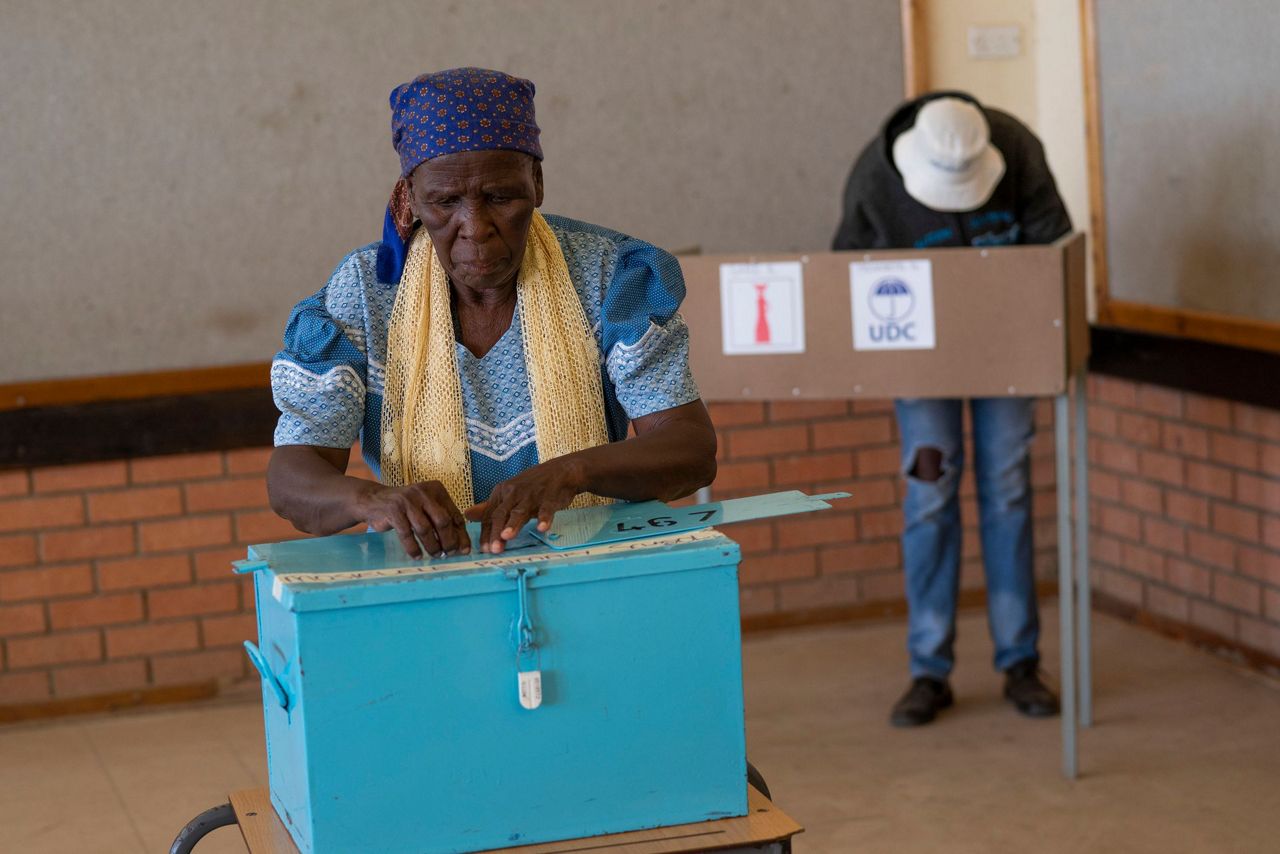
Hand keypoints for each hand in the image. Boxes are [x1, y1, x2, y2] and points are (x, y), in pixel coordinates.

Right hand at [353, 481, 470, 558]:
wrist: (373, 500)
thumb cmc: (406, 508)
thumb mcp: (425, 508)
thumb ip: (441, 522)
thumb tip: (460, 546)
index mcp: (436, 490)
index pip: (454, 514)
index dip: (461, 534)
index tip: (464, 550)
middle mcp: (423, 492)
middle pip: (442, 521)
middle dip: (449, 541)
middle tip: (449, 554)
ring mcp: (407, 501)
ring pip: (425, 529)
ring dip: (432, 546)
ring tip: (435, 555)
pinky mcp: (393, 511)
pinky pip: (407, 534)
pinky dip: (413, 548)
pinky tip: (417, 556)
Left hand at [465, 458, 582, 553]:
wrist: (560, 471)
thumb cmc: (532, 486)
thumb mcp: (508, 494)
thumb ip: (489, 507)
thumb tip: (467, 514)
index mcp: (501, 493)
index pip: (489, 515)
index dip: (486, 533)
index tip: (483, 550)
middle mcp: (514, 493)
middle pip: (501, 514)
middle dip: (496, 532)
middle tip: (493, 550)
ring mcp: (532, 495)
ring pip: (520, 511)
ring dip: (513, 524)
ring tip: (507, 537)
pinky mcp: (549, 497)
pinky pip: (545, 508)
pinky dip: (544, 518)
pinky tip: (542, 528)